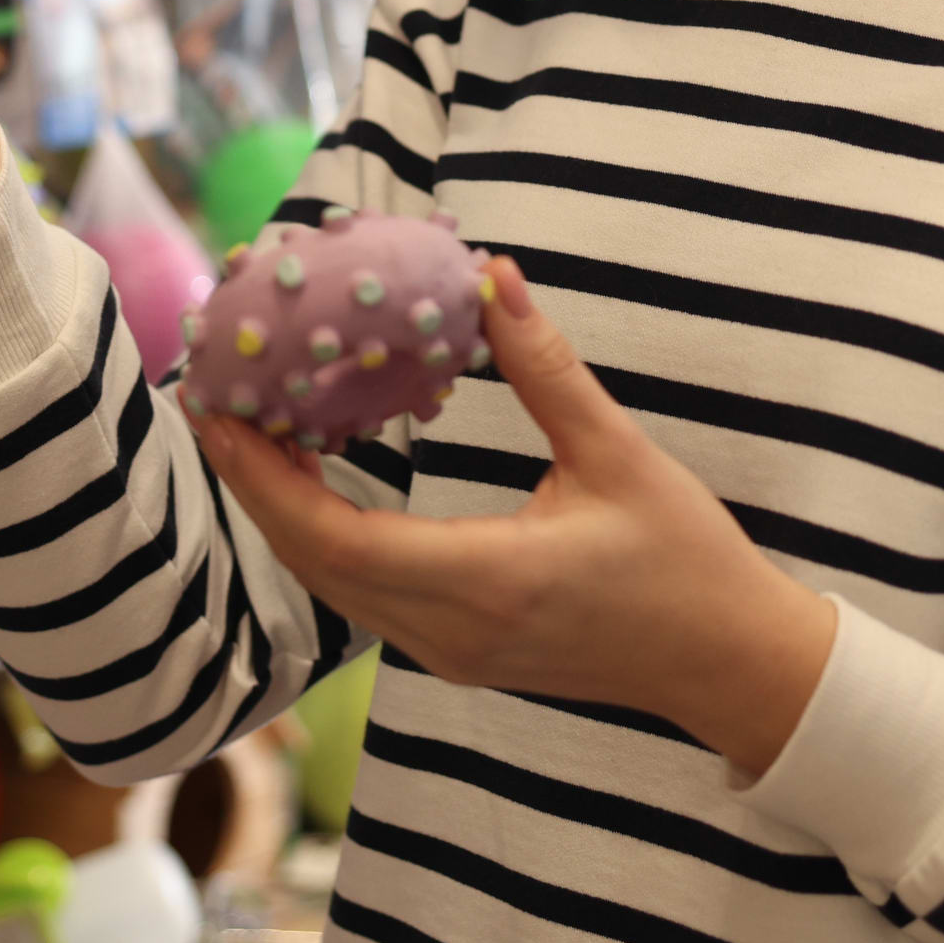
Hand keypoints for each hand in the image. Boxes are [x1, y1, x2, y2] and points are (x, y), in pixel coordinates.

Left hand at [195, 256, 839, 776]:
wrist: (731, 667)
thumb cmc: (686, 560)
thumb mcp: (620, 453)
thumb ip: (547, 366)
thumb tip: (493, 275)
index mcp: (486, 582)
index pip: (334, 539)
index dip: (262, 478)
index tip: (218, 411)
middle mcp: (451, 631)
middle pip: (313, 563)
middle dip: (251, 484)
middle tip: (212, 402)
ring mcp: (451, 653)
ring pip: (333, 586)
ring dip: (283, 511)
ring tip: (249, 431)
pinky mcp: (459, 653)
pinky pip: (364, 596)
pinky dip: (324, 538)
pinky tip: (315, 481)